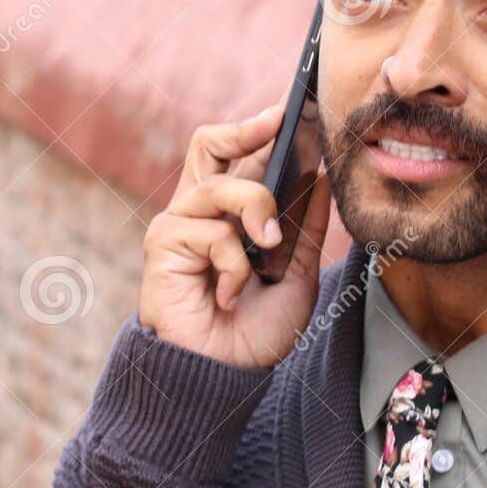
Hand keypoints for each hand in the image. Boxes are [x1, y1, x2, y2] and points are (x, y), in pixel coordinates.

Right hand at [138, 102, 331, 368]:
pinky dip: (234, 265)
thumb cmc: (254, 330)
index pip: (239, 152)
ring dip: (257, 210)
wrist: (224, 378)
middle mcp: (199, 210)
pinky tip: (232, 295)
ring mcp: (179, 226)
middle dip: (245, 129)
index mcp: (228, 212)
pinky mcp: (164, 247)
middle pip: (209, 142)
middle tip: (280, 123)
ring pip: (222, 185)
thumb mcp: (296, 272)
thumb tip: (322, 174)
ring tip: (269, 246)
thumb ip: (305, 225)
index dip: (263, 127)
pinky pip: (211, 233)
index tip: (297, 109)